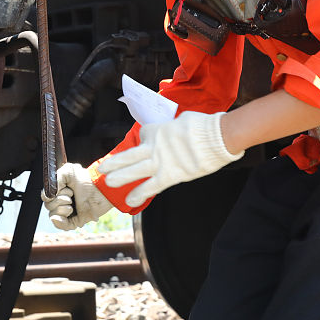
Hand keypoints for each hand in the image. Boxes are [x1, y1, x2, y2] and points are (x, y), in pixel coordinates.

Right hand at [41, 162, 113, 230]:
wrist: (101, 189)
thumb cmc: (87, 179)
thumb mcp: (68, 171)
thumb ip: (55, 179)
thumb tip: (49, 196)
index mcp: (59, 191)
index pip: (46, 197)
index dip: (50, 195)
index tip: (61, 189)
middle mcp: (62, 202)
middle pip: (49, 207)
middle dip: (58, 201)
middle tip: (71, 195)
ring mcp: (68, 213)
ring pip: (53, 216)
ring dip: (60, 209)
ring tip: (71, 204)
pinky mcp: (75, 221)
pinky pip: (62, 226)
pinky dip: (60, 222)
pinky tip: (65, 214)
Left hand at [97, 111, 242, 206]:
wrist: (217, 137)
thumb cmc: (204, 126)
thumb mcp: (184, 119)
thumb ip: (175, 126)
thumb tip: (177, 126)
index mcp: (158, 130)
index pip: (144, 135)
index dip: (143, 140)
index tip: (144, 144)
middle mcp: (154, 146)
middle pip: (130, 155)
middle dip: (115, 162)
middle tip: (102, 168)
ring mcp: (160, 161)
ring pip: (134, 170)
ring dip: (120, 176)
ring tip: (108, 182)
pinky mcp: (169, 175)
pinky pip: (150, 186)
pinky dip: (139, 193)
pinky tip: (130, 200)